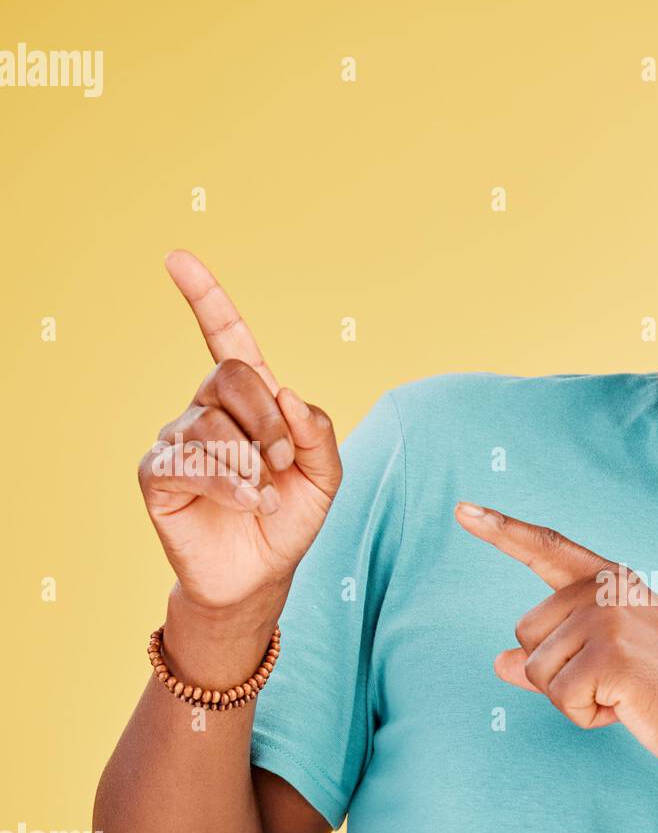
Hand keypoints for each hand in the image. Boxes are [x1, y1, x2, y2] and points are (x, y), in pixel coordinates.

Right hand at [138, 251, 342, 613]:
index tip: (178, 258)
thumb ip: (319, 433)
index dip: (205, 298)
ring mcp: (178, 439)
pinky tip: (245, 503)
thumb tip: (287, 393)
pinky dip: (228, 482)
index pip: (225, 338)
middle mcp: (207, 409)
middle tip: (283, 462)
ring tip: (263, 495)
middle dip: (270, 420)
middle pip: (231, 375)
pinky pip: (189, 460)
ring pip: (211, 421)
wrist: (261, 574)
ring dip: (251, 461)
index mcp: (249, 401)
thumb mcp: (325, 478)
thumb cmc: (289, 519)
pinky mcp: (158, 473)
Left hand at [454, 502, 657, 775]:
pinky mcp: (610, 656)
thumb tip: (499, 664)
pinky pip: (560, 697)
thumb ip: (552, 658)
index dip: (502, 530)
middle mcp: (608, 588)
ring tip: (626, 694)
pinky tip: (627, 708)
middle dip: (558, 673)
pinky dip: (587, 716)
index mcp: (612, 579)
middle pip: (526, 634)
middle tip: (618, 681)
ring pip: (537, 670)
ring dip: (573, 698)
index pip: (547, 548)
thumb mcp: (606, 666)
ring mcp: (609, 618)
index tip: (462, 510)